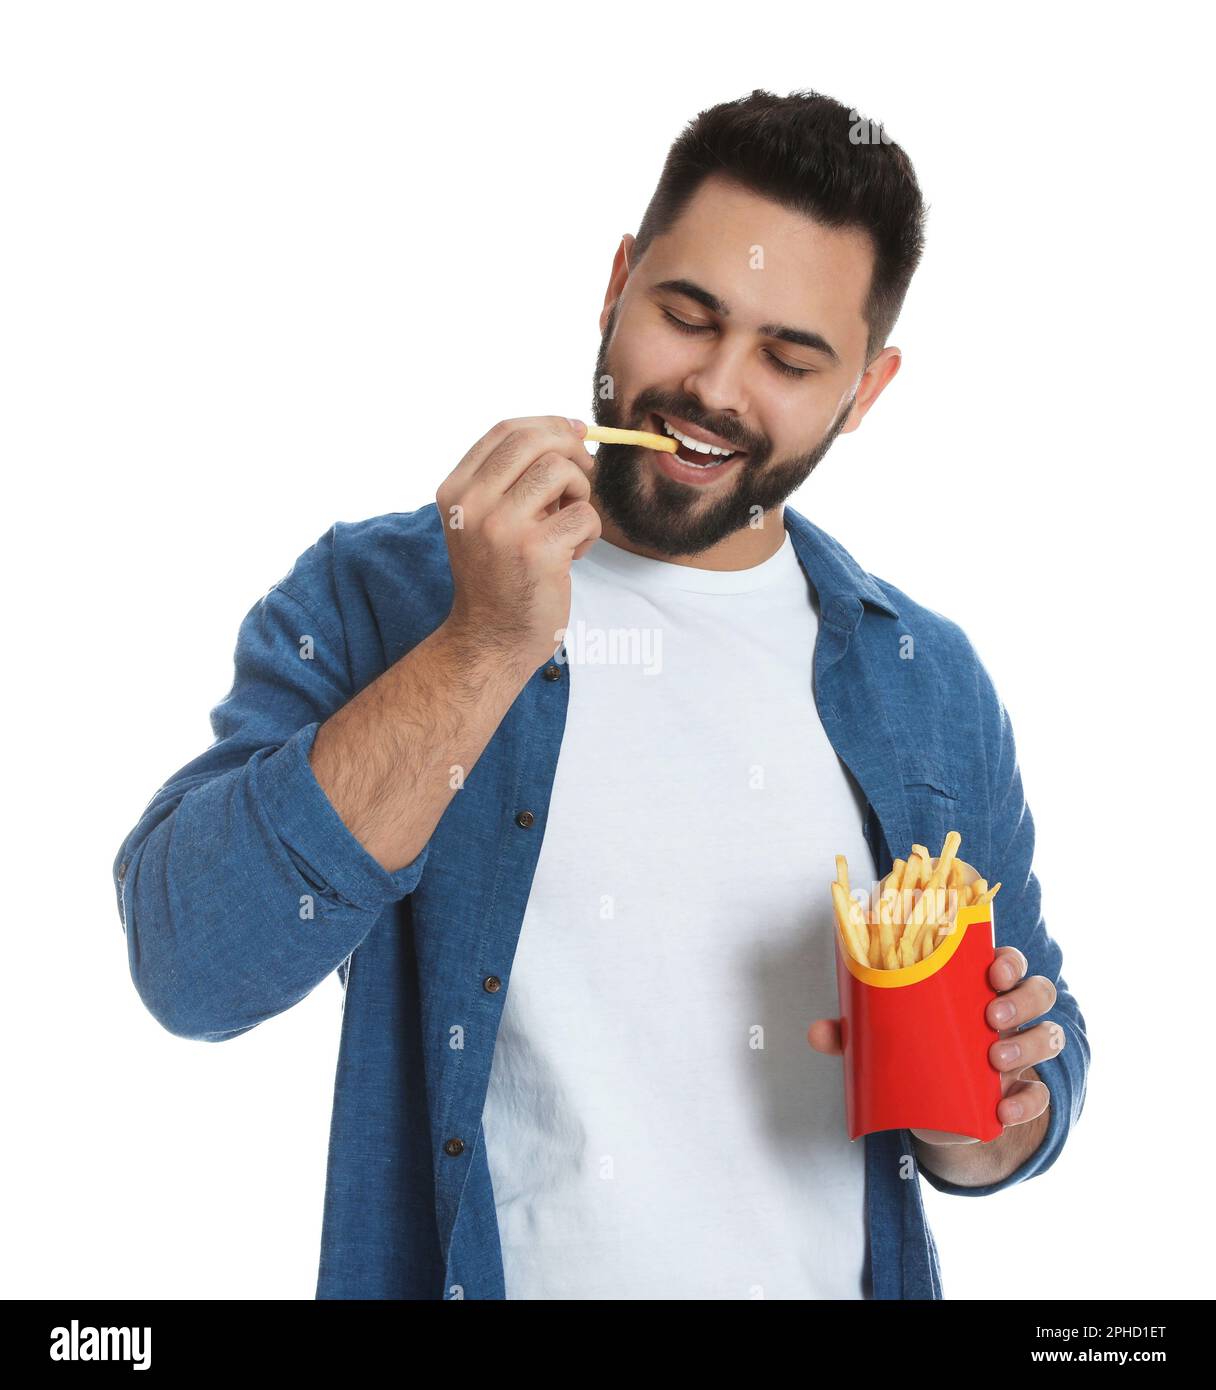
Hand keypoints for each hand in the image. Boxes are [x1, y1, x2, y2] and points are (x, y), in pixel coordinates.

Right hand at [436, 416, 600, 676]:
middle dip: (571, 448)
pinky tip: (573, 555)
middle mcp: (471, 504)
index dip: (548, 425)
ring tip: (570, 523)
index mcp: (455, 491)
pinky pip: (584, 515)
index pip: (505, 431)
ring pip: (561, 471)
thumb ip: (514, 478)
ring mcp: (502, 528)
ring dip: (580, 493)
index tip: (574, 433)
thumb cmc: (500, 576)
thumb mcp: (487, 519)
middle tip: (585, 471)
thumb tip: (571, 428)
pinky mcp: (536, 552)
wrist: (491, 640)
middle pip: (534, 440)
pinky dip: (589, 533)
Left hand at [806, 946, 1063, 1144]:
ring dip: (1029, 1044)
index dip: (1008, 960)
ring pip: (1049, 1036)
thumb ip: (854, 1033)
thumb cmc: (916, 1050)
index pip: (1006, 961)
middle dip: (1022, 999)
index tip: (991, 970)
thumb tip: (816, 1031)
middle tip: (992, 1016)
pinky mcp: (1021, 1092)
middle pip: (1038, 991)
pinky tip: (1003, 1109)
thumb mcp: (886, 1038)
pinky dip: (1027, 1102)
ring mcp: (1020, 1052)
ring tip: (995, 1060)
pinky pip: (1041, 1094)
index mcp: (976, 987)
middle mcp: (1007, 1014)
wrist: (937, 1109)